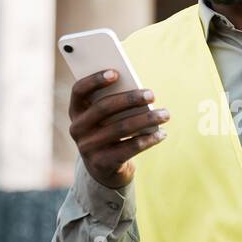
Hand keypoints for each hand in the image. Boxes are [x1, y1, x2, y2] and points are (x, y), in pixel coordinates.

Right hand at [68, 69, 168, 187]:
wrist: (103, 168)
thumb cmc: (109, 131)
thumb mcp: (106, 117)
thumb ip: (115, 103)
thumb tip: (140, 94)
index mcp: (76, 110)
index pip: (79, 90)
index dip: (95, 80)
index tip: (116, 73)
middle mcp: (77, 128)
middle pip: (103, 108)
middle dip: (130, 99)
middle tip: (152, 94)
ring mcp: (87, 147)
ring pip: (120, 128)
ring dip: (146, 119)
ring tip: (165, 114)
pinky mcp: (101, 163)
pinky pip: (128, 148)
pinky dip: (148, 140)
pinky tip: (162, 133)